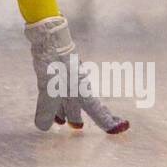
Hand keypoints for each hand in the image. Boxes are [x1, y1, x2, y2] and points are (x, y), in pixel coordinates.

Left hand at [25, 16, 128, 133]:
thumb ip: (47, 108)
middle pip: (80, 106)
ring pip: (66, 98)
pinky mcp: (56, 71)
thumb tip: (43, 127)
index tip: (123, 128)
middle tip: (76, 128)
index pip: (98, 111)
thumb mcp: (50, 88)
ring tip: (59, 122)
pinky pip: (56, 90)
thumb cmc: (54, 63)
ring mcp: (67, 77)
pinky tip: (45, 104)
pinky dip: (53, 100)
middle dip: (78, 117)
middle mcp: (77, 85)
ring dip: (63, 110)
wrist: (48, 37)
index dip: (109, 122)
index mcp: (82, 90)